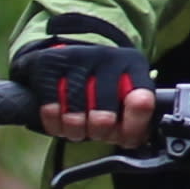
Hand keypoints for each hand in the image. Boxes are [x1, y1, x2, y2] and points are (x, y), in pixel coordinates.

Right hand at [12, 24, 155, 148]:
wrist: (64, 48)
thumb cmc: (100, 81)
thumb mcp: (124, 92)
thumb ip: (134, 115)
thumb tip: (135, 140)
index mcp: (133, 65)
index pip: (141, 102)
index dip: (133, 128)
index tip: (125, 137)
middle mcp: (107, 57)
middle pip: (104, 118)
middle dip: (99, 134)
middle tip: (97, 134)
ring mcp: (76, 58)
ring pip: (76, 116)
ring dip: (75, 132)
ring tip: (77, 131)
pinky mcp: (48, 63)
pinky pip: (50, 108)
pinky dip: (54, 124)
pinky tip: (58, 122)